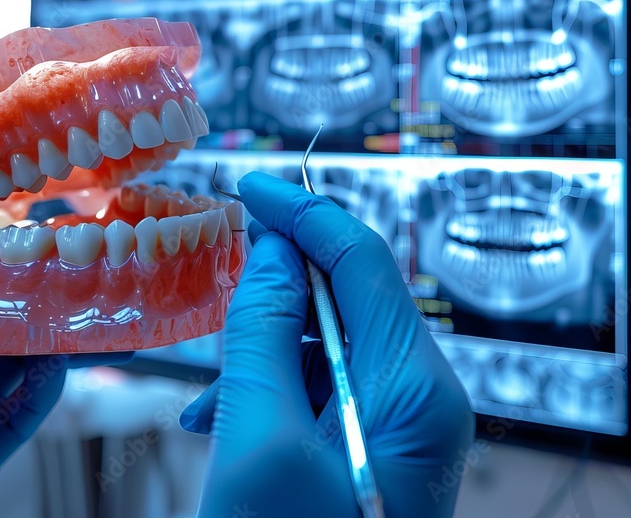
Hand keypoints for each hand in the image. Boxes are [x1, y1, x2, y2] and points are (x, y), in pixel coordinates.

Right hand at [182, 173, 473, 517]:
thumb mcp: (261, 441)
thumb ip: (264, 333)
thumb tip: (270, 249)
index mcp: (416, 390)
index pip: (362, 260)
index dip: (302, 213)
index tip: (248, 184)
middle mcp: (422, 399)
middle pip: (347, 297)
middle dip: (276, 288)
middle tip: (216, 287)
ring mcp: (400, 425)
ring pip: (327, 342)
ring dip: (262, 350)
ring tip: (208, 397)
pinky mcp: (373, 446)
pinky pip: (321, 387)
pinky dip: (269, 388)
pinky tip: (223, 420)